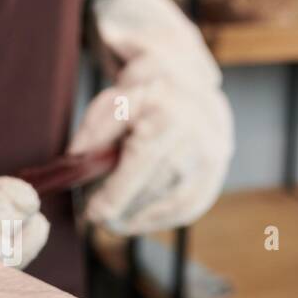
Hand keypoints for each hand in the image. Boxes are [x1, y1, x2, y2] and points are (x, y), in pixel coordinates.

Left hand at [72, 0, 233, 235]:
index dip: (116, 193)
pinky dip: (169, 217)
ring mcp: (215, 147)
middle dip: (127, 208)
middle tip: (100, 223)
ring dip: (147, 218)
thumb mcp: (109, 102)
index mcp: (167, 109)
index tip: (94, 214)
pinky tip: (144, 222)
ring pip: (180, 198)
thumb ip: (94, 133)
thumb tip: (77, 165)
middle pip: (159, 184)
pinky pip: (196, 200)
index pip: (140, 162)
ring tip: (119, 226)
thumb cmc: (137, 89)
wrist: (182, 71)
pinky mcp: (220, 162)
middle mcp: (198, 129)